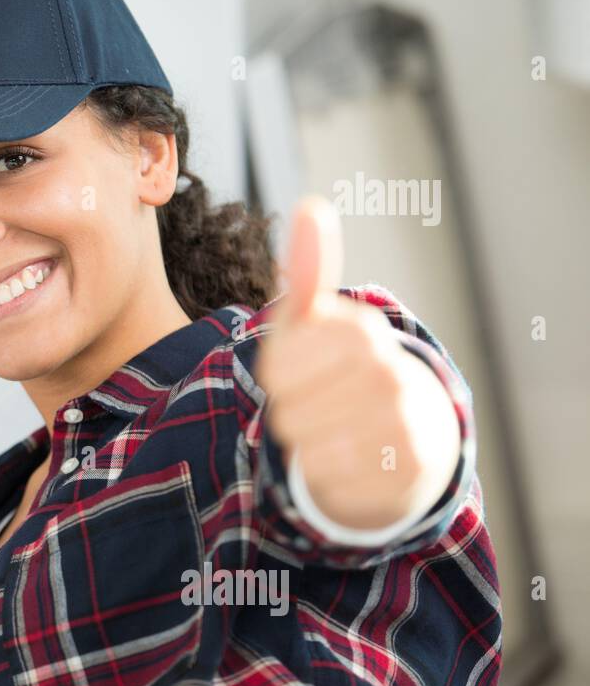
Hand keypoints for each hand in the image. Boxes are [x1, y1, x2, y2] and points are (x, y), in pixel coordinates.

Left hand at [255, 196, 460, 529]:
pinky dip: (329, 476)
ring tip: (336, 430)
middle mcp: (388, 371)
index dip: (278, 378)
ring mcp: (403, 422)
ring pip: (307, 447)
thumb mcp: (317, 322)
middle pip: (287, 412)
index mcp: (359, 332)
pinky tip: (352, 459)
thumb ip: (307, 271)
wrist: (409, 433)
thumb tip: (312, 206)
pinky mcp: (406, 470)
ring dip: (309, 445)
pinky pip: (330, 479)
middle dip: (294, 414)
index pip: (276, 369)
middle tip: (323, 405)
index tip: (303, 371)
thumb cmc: (343, 370)